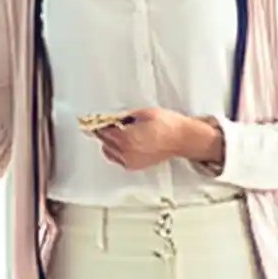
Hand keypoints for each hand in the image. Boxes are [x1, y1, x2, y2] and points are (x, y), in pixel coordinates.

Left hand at [90, 108, 223, 170]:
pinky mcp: (136, 165)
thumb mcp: (143, 112)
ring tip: (118, 132)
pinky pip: (118, 159)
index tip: (95, 119)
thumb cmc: (168, 125)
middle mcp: (126, 152)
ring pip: (109, 152)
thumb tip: (112, 117)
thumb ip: (124, 115)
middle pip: (104, 141)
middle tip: (108, 123)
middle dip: (104, 132)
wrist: (182, 139)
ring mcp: (131, 161)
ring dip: (109, 142)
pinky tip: (124, 142)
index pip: (103, 131)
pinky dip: (116, 151)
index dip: (100, 123)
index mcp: (126, 138)